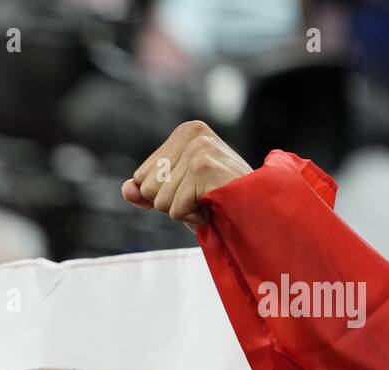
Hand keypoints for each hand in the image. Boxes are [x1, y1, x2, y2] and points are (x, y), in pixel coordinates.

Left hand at [121, 120, 251, 227]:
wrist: (262, 209)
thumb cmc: (223, 199)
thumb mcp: (180, 192)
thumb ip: (149, 190)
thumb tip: (126, 190)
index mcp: (184, 132)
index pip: (141, 177)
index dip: (165, 194)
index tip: (195, 189)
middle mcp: (191, 134)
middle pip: (147, 188)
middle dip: (173, 203)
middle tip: (204, 196)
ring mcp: (197, 149)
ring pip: (160, 202)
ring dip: (185, 211)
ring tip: (211, 200)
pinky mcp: (203, 167)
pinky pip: (176, 210)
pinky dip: (194, 219)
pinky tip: (215, 206)